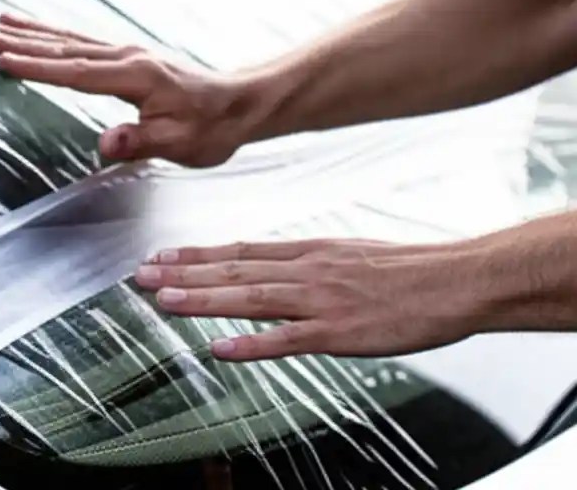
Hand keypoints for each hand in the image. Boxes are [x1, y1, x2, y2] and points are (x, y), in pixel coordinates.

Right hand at [0, 14, 254, 165]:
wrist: (239, 105)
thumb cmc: (210, 129)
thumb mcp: (179, 145)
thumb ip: (139, 143)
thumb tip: (104, 146)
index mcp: (135, 77)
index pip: (75, 72)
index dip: (37, 67)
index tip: (3, 60)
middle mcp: (127, 57)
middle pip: (65, 48)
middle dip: (23, 43)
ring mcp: (126, 53)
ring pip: (70, 40)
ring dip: (33, 33)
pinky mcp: (127, 57)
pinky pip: (82, 41)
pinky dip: (55, 34)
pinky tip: (39, 31)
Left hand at [134, 240, 488, 360]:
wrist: (454, 280)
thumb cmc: (408, 269)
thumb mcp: (348, 252)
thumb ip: (308, 261)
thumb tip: (274, 264)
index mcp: (308, 252)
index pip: (239, 250)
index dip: (197, 255)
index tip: (161, 255)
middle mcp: (306, 271)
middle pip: (233, 270)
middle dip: (183, 274)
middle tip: (142, 275)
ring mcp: (320, 301)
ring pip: (249, 298)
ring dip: (203, 299)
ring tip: (164, 300)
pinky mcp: (339, 332)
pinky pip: (286, 340)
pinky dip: (250, 344)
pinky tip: (218, 347)